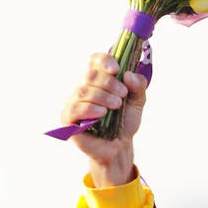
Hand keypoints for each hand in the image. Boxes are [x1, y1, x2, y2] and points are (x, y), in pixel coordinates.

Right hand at [59, 52, 147, 187]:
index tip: (117, 69)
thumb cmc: (124, 122)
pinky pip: (76, 108)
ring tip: (116, 106)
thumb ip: (138, 88)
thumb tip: (129, 75)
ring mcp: (74, 102)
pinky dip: (90, 108)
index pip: (95, 61)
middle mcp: (83, 88)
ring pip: (83, 90)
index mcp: (98, 80)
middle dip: (109, 83)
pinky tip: (102, 113)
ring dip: (103, 96)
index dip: (104, 61)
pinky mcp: (68, 118)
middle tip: (123, 95)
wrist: (119, 146)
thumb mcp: (137, 104)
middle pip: (91, 75)